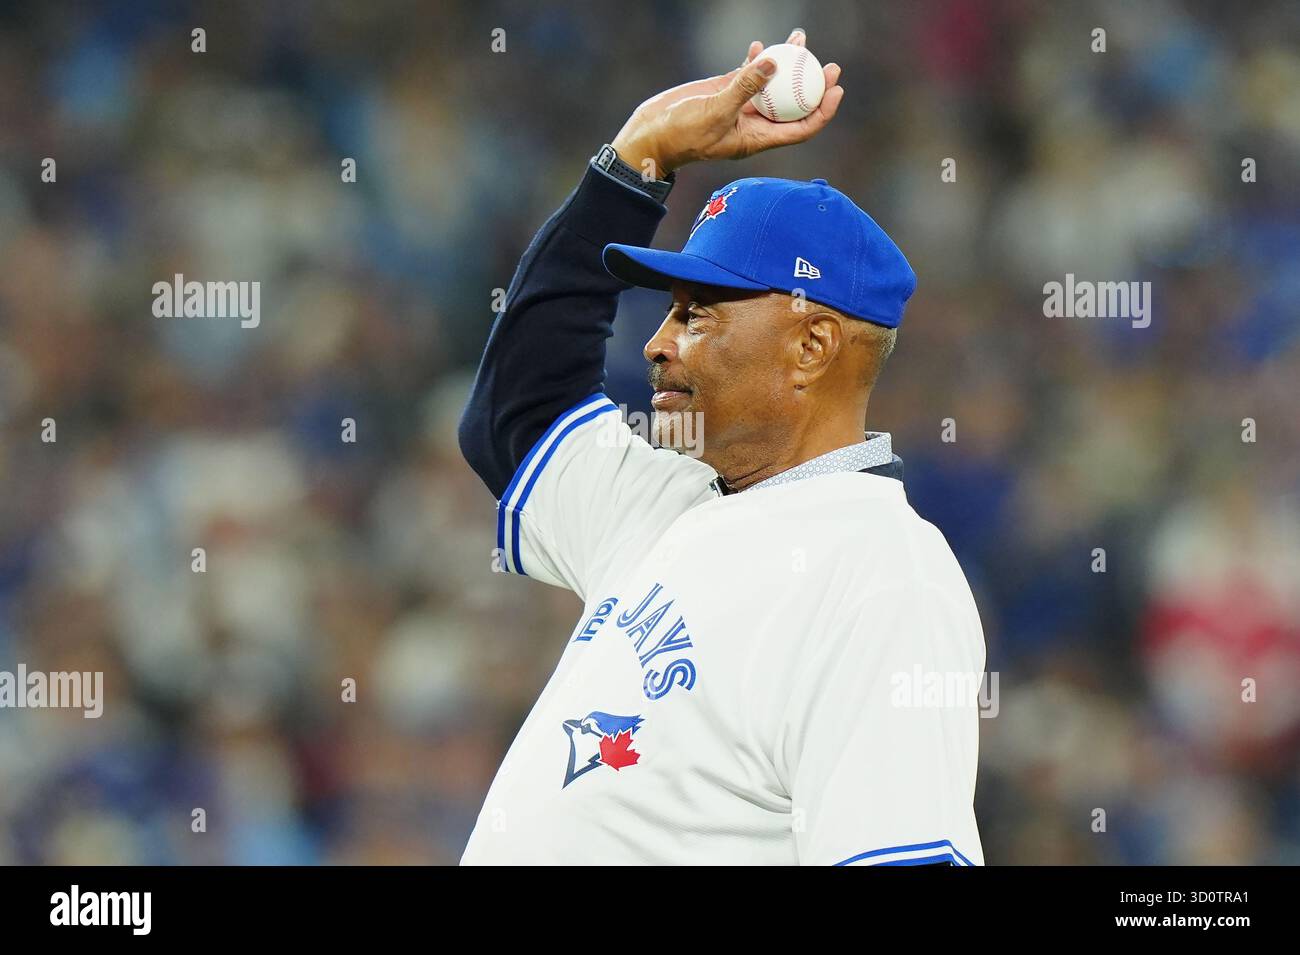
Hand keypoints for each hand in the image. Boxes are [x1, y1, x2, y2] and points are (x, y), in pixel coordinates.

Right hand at [610, 28, 843, 178]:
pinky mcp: (725, 93)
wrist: (653, 134)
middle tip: (830, 65)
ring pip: (773, 85)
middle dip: (814, 85)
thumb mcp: (716, 111)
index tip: (835, 89)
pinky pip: (748, 74)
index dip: (823, 110)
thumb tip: (775, 61)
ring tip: (800, 39)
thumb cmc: (682, 134)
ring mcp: (741, 108)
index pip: (802, 128)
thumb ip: (745, 86)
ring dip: (788, 64)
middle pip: (794, 105)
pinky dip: (757, 59)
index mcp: (758, 139)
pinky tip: (760, 44)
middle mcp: (754, 125)